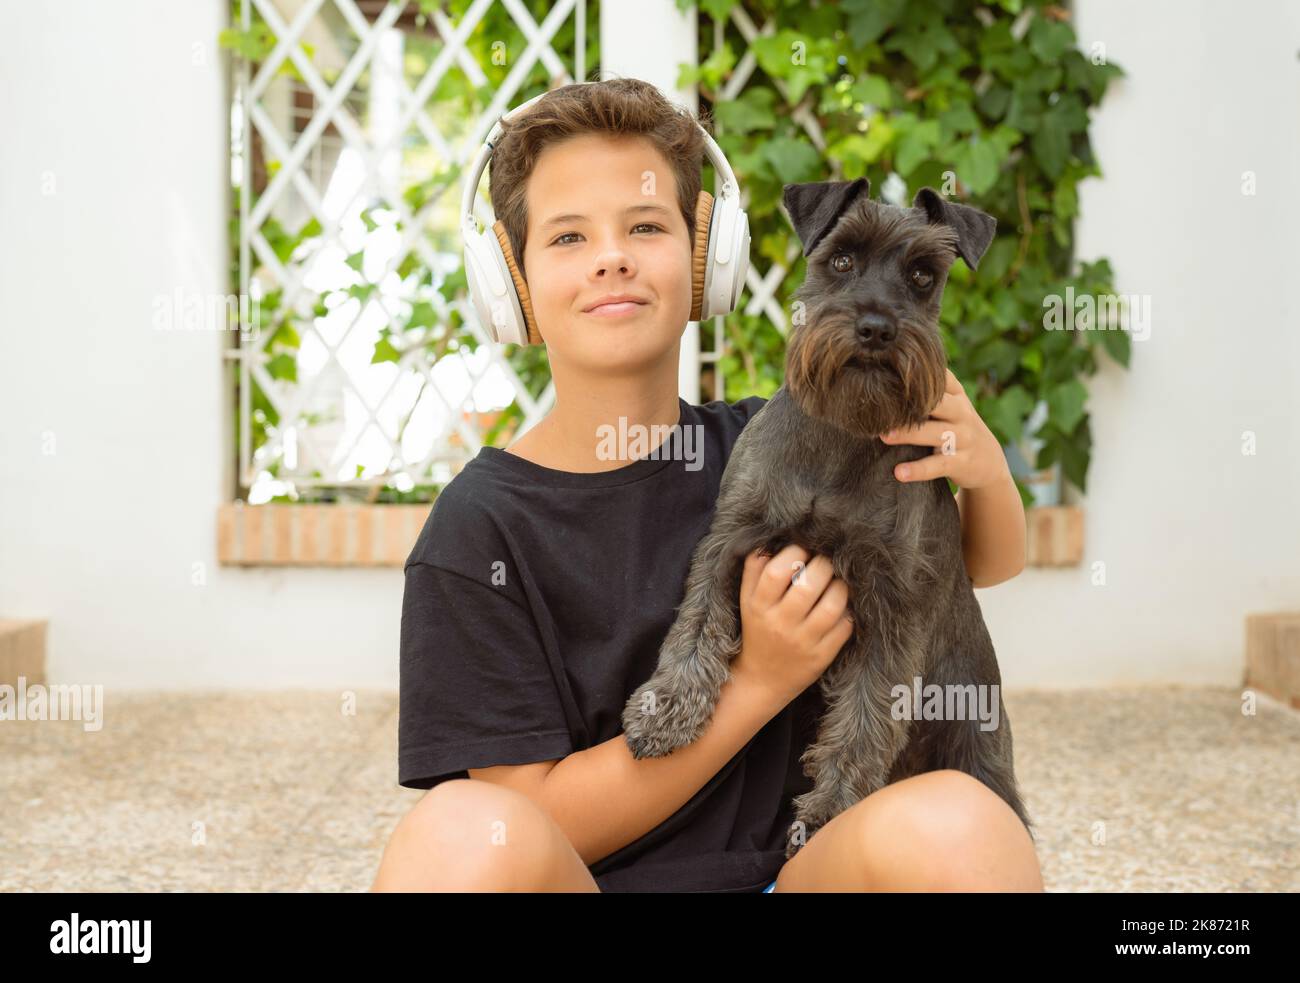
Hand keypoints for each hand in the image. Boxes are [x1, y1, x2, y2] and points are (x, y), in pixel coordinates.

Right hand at [731, 545, 853, 707]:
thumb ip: (753, 571)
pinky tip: (842, 607)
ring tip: (838, 583)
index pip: (777, 572)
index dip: (795, 554)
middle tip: (827, 563)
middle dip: (824, 566)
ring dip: (841, 587)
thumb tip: (768, 543)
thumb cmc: (757, 631)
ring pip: (832, 606)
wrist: (762, 680)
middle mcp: (780, 624)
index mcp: (759, 606)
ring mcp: (802, 642)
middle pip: (809, 585)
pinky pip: (844, 628)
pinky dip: (848, 613)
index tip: (803, 552)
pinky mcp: (821, 657)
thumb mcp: (746, 602)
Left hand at [878, 368, 1010, 489]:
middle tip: (881, 404)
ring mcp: (963, 438)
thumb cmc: (957, 427)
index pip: (939, 377)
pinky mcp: (961, 463)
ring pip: (935, 433)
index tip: (888, 370)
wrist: (989, 462)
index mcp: (956, 395)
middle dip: (910, 402)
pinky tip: (899, 473)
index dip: (917, 373)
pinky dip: (918, 470)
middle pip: (937, 403)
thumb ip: (929, 388)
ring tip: (884, 436)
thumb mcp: (951, 404)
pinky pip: (938, 466)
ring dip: (909, 434)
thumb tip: (888, 368)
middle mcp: (961, 412)